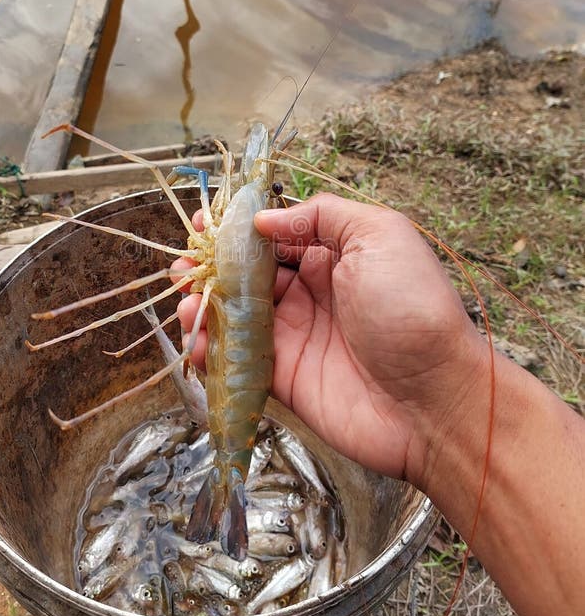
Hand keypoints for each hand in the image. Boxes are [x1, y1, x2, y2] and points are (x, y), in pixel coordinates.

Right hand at [176, 193, 488, 487]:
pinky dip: (210, 348)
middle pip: (247, 275)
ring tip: (182, 297)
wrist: (434, 398)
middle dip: (211, 266)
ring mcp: (295, 336)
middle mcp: (311, 293)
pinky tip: (194, 337)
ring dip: (204, 304)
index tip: (205, 224)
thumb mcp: (379, 236)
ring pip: (236, 315)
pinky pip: (238, 358)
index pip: (274, 236)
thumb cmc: (414, 309)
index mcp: (333, 256)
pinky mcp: (284, 378)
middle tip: (184, 264)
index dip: (237, 230)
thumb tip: (264, 219)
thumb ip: (322, 216)